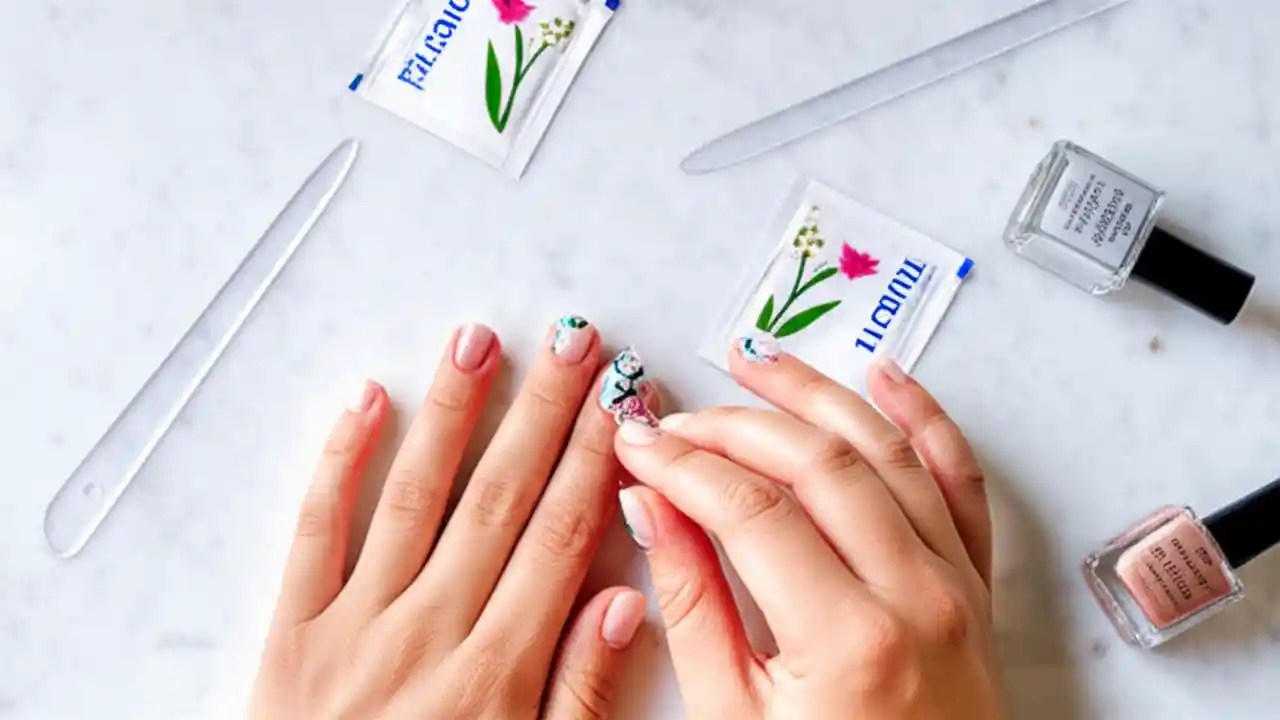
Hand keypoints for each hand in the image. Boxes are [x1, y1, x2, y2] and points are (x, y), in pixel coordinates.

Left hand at [251, 319, 651, 718]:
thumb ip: (579, 696)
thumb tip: (626, 602)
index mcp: (495, 673)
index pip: (558, 540)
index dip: (594, 464)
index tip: (619, 404)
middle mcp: (428, 631)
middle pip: (499, 498)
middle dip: (542, 412)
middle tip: (573, 341)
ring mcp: (354, 624)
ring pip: (414, 494)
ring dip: (453, 411)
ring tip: (480, 338)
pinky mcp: (291, 631)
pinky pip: (315, 531)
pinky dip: (339, 462)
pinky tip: (367, 401)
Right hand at [614, 340, 1003, 719]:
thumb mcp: (735, 717)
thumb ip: (693, 604)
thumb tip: (650, 505)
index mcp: (849, 640)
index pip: (750, 509)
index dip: (683, 464)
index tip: (638, 443)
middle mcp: (917, 597)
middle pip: (818, 463)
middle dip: (736, 424)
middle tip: (676, 416)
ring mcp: (958, 585)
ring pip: (887, 451)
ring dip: (819, 395)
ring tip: (757, 360)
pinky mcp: (977, 585)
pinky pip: (960, 480)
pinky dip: (926, 420)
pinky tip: (886, 376)